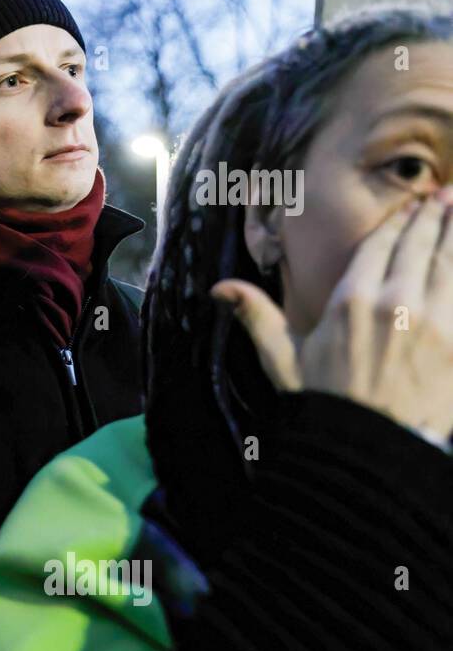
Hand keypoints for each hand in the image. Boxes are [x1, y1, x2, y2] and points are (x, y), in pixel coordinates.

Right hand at [211, 188, 452, 442]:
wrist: (369, 453)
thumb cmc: (325, 406)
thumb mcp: (283, 362)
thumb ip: (258, 317)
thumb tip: (221, 288)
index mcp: (350, 302)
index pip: (379, 247)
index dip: (397, 224)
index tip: (410, 207)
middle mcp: (394, 303)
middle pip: (418, 246)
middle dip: (433, 218)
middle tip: (443, 196)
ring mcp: (434, 321)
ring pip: (448, 262)